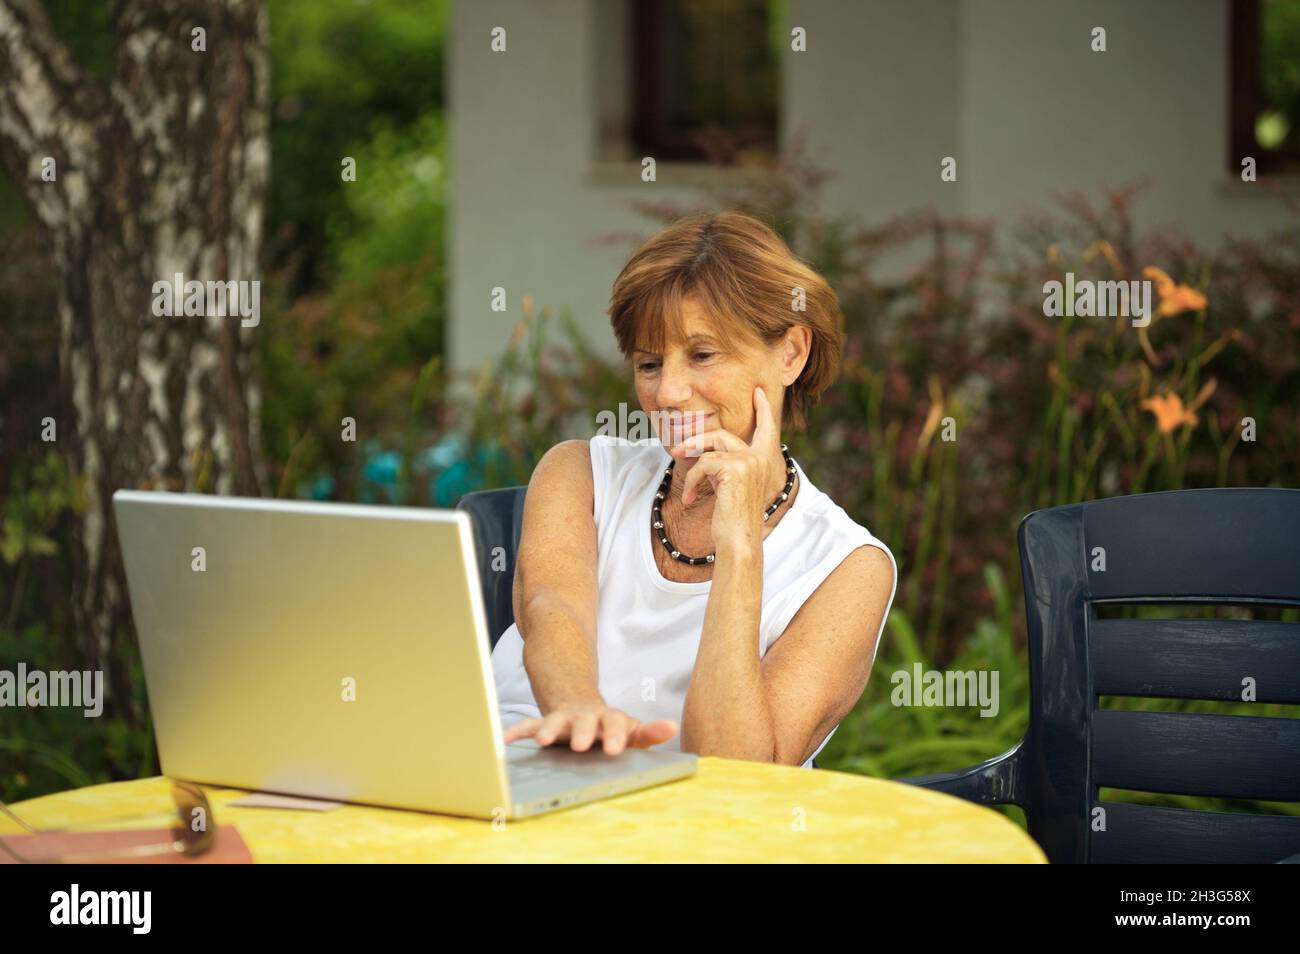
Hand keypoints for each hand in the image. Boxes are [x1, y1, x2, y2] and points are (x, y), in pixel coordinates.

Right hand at [502, 702, 678, 755]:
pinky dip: (516, 731)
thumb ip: (650, 732)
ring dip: (548, 730)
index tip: (614, 750)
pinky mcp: (544, 724)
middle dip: (581, 732)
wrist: (584, 709)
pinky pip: (528, 725)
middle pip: (584, 721)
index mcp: (609, 719)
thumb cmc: (611, 728)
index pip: (615, 723)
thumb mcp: (632, 731)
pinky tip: (505, 741)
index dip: (614, 735)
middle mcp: (585, 716)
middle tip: (580, 746)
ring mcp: (563, 719)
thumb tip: (672, 726)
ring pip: (554, 721)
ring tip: (541, 742)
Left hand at [669, 386, 783, 556]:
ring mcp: (748, 461)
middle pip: (722, 434)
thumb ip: (723, 465)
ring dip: (690, 463)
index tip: (758, 392)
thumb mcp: (728, 486)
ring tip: (682, 478)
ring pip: (709, 449)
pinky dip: (690, 481)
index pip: (766, 429)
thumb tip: (699, 449)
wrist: (737, 540)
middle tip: (677, 449)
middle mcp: (759, 458)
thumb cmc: (731, 518)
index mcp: (763, 461)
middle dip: (696, 439)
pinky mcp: (735, 468)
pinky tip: (687, 498)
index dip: (763, 410)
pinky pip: (702, 464)